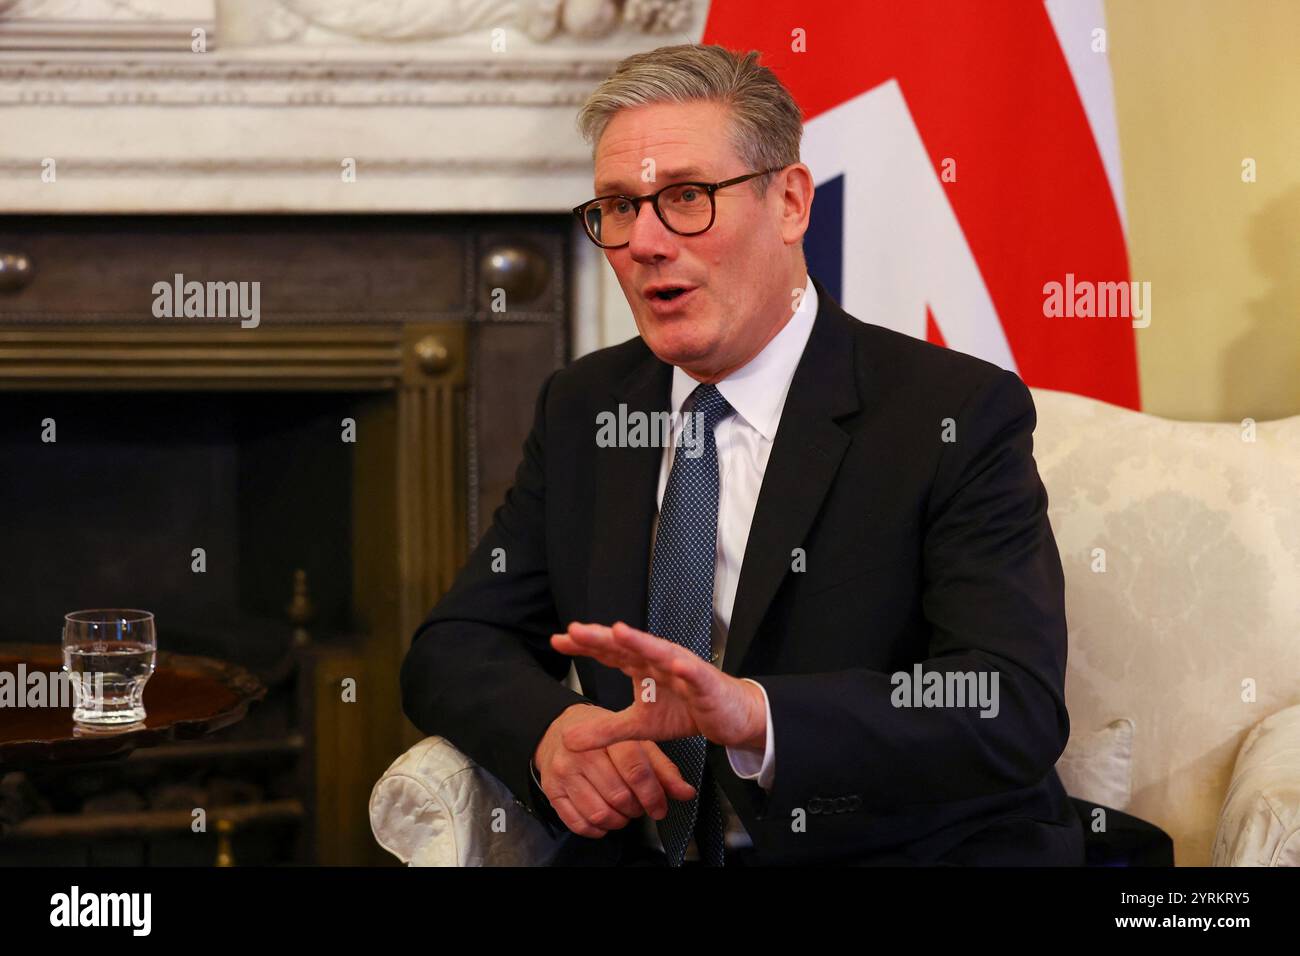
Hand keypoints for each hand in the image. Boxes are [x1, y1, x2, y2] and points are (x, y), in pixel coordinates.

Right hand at [533, 702, 696, 838]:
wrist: (559, 730)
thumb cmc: (602, 737)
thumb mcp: (636, 743)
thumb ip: (662, 768)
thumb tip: (685, 792)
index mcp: (607, 737)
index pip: (634, 770)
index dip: (652, 795)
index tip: (659, 807)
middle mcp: (581, 754)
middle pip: (619, 796)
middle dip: (636, 809)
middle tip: (640, 805)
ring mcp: (564, 773)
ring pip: (599, 814)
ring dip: (619, 821)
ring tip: (623, 812)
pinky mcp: (552, 791)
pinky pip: (578, 823)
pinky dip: (597, 829)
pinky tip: (605, 819)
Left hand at [549, 621, 767, 753]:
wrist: (726, 717)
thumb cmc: (685, 712)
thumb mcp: (638, 726)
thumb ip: (605, 730)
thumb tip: (568, 740)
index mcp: (641, 667)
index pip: (608, 652)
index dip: (584, 646)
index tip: (557, 640)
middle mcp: (658, 660)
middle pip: (626, 647)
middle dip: (602, 638)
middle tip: (576, 630)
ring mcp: (682, 667)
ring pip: (659, 652)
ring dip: (640, 642)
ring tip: (619, 632)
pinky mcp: (705, 682)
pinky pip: (694, 674)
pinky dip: (685, 668)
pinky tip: (674, 663)